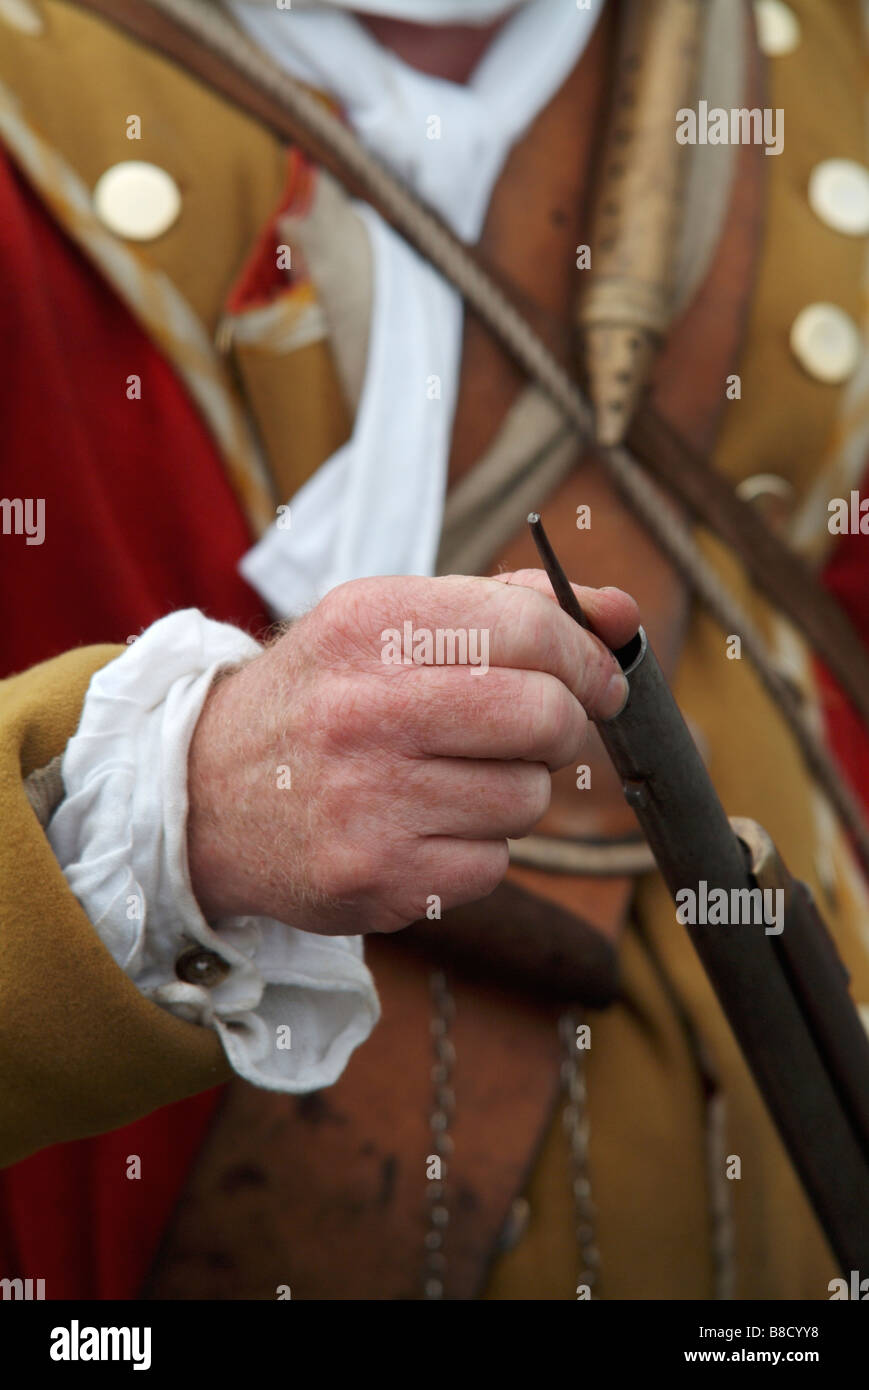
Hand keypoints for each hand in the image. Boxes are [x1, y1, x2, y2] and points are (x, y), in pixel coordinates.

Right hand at [186, 570, 637, 934]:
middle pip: (546, 717)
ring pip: (528, 798)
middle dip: (561, 728)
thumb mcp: (387, 625)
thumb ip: (507, 609)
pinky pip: (494, 864)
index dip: (587, 657)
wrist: (206, 794)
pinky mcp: (378, 877)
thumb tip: (622, 615)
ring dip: (514, 792)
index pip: (532, 629)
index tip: (597, 678)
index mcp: (371, 624)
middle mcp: (365, 708)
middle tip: (532, 732)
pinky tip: (422, 827)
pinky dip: (477, 848)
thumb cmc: (321, 699)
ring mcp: (369, 800)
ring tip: (450, 780)